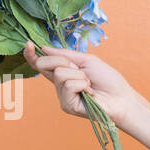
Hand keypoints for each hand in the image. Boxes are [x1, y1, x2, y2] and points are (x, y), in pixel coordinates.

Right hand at [23, 41, 138, 131]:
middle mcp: (60, 86)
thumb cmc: (108, 81)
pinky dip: (82, 84)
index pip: (41, 64)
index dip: (32, 55)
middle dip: (65, 62)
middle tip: (82, 71)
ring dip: (79, 75)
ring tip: (90, 85)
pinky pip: (69, 85)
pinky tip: (90, 93)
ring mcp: (62, 96)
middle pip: (46, 64)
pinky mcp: (67, 106)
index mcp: (63, 74)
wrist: (122, 99)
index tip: (27, 44)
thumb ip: (65, 55)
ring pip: (60, 74)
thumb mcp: (86, 61)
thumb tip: (44, 48)